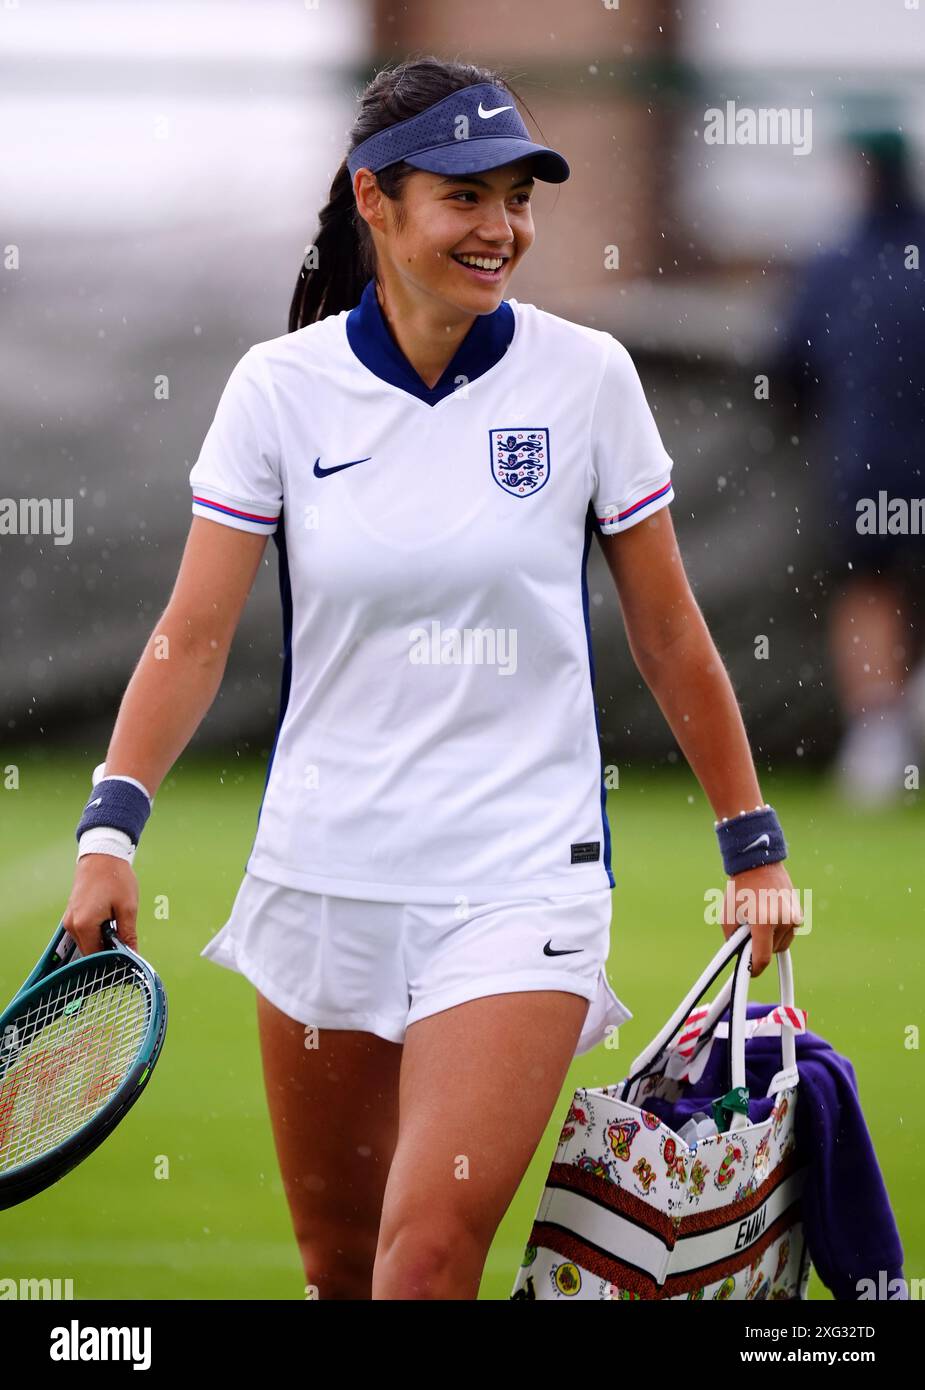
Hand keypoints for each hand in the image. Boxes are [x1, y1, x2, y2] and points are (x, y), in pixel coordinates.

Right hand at [62, 854, 138, 954]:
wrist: (102, 855)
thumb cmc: (116, 878)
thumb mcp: (127, 907)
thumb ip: (128, 934)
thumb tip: (133, 955)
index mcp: (84, 925)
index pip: (95, 956)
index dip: (112, 961)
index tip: (127, 959)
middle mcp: (72, 925)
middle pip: (89, 951)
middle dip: (107, 951)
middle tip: (126, 944)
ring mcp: (69, 919)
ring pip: (87, 942)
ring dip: (102, 941)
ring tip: (119, 929)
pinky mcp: (71, 914)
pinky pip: (83, 932)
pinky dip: (96, 933)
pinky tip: (110, 923)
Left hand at [720, 861, 801, 975]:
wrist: (759, 863)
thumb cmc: (740, 889)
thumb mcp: (728, 916)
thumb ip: (734, 940)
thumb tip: (741, 957)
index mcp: (764, 922)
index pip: (762, 958)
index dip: (754, 968)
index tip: (749, 971)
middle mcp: (783, 921)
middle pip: (773, 951)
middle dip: (760, 948)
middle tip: (748, 934)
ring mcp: (793, 917)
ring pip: (782, 943)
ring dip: (770, 940)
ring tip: (758, 920)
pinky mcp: (798, 913)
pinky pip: (788, 932)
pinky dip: (778, 931)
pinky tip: (768, 918)